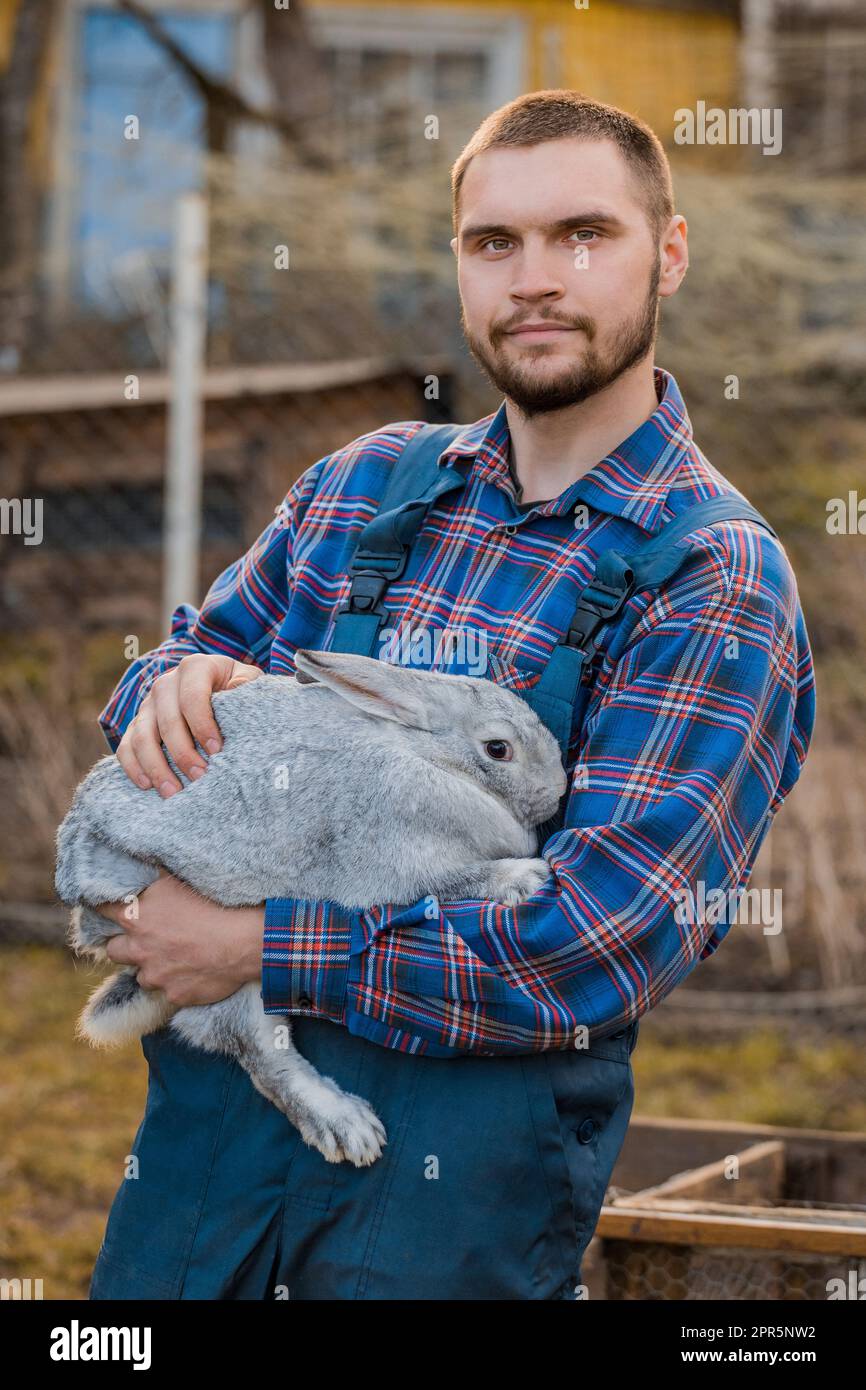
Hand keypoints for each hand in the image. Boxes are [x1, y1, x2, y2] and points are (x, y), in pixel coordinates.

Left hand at [98, 870, 265, 1006]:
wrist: (244, 941)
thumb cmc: (214, 904)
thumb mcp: (179, 880)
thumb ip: (155, 878)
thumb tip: (140, 859)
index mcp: (136, 916)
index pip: (102, 910)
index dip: (104, 908)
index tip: (109, 907)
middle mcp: (139, 948)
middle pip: (113, 950)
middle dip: (125, 945)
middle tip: (144, 939)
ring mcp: (156, 975)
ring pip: (141, 975)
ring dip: (152, 967)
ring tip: (175, 957)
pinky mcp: (174, 995)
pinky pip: (169, 992)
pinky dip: (178, 984)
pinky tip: (195, 972)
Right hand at [117, 654, 262, 796]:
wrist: (217, 688)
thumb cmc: (236, 687)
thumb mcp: (247, 679)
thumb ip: (246, 684)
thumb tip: (237, 688)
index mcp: (194, 668)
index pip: (192, 696)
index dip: (203, 725)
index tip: (217, 750)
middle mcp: (166, 684)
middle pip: (167, 721)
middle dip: (182, 753)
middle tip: (200, 777)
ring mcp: (148, 705)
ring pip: (142, 736)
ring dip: (156, 766)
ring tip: (173, 791)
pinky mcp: (136, 725)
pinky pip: (126, 747)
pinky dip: (133, 767)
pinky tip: (147, 785)